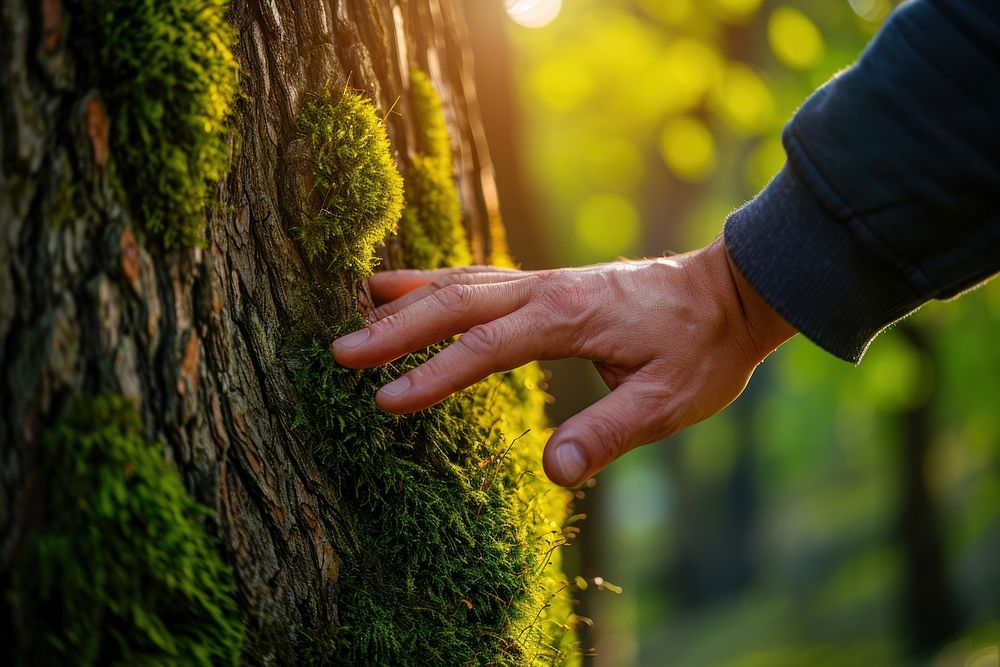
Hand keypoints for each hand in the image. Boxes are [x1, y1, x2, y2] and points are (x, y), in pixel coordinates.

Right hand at [332, 237, 795, 486]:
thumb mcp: (668, 400)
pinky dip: (436, 282)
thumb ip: (610, 432)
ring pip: (460, 284)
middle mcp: (544, 290)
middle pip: (455, 304)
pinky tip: (411, 288)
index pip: (484, 347)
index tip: (384, 399)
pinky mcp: (546, 285)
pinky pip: (479, 279)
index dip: (432, 374)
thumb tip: (554, 472)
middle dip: (395, 328)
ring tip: (355, 311)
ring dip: (407, 299)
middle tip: (339, 351)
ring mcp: (543, 282)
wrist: (729, 292)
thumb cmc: (701, 348)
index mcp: (566, 318)